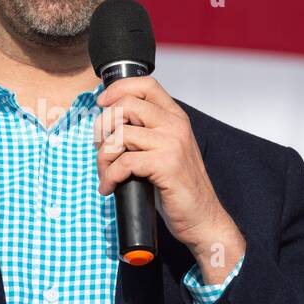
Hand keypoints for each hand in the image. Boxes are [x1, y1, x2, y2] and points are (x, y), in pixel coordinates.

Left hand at [94, 76, 244, 279]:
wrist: (202, 218)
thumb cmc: (178, 187)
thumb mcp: (165, 150)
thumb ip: (145, 132)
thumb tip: (109, 122)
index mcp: (175, 118)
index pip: (145, 85)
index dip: (118, 89)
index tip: (102, 103)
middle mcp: (175, 126)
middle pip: (126, 105)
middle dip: (103, 126)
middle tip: (101, 147)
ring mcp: (171, 144)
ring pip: (120, 135)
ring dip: (103, 157)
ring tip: (106, 173)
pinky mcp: (165, 165)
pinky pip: (124, 162)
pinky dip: (110, 176)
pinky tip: (109, 188)